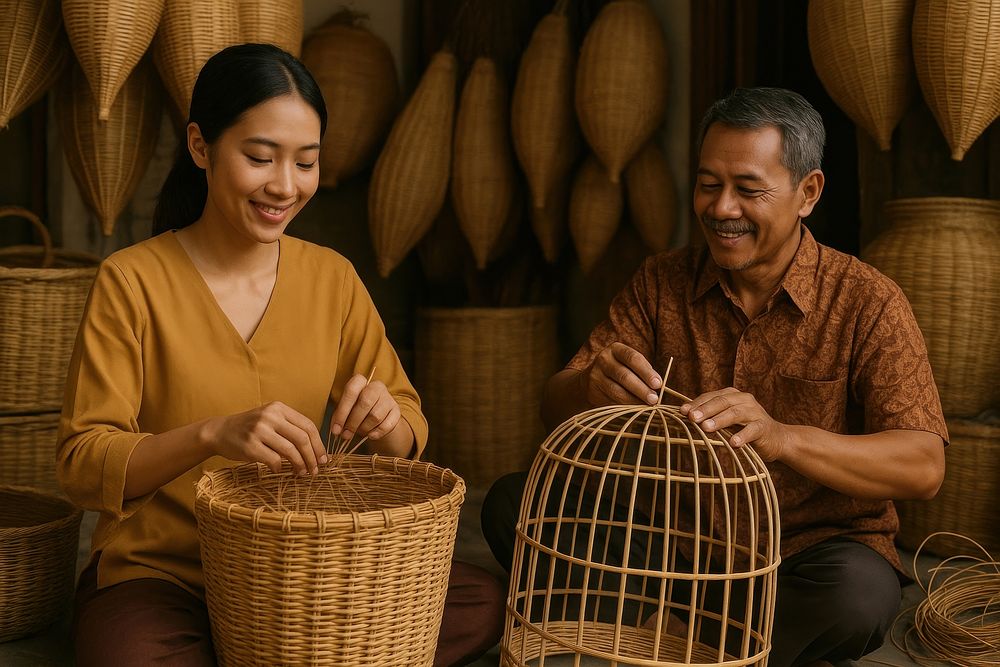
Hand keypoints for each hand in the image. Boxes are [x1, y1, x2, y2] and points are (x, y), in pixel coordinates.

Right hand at [207, 401, 325, 474]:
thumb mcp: (270, 420)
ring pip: (290, 451)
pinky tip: (280, 470)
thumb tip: (316, 450)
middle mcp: (270, 416)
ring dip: (300, 465)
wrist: (220, 431)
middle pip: (302, 438)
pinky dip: (280, 468)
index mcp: (279, 408)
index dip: (319, 444)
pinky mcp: (250, 445)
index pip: (308, 426)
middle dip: (312, 457)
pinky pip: (274, 460)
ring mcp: (259, 430)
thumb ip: (290, 429)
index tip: (323, 459)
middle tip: (315, 470)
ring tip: (302, 473)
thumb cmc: (250, 429)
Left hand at [329, 374, 400, 446]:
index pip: (351, 391)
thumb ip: (340, 417)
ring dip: (364, 428)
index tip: (336, 428)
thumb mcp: (346, 410)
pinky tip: (370, 435)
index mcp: (360, 382)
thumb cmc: (357, 410)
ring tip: (359, 433)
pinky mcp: (396, 411)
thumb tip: (336, 430)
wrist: (377, 416)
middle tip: (346, 435)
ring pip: (375, 416)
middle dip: (353, 422)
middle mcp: (376, 386)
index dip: (342, 411)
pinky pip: (387, 424)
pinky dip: (377, 433)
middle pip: (365, 403)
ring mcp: (388, 398)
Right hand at [582, 342, 661, 406]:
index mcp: (616, 349)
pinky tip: (634, 408)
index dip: (646, 372)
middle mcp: (604, 359)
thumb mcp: (630, 365)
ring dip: (634, 400)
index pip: (633, 358)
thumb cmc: (620, 371)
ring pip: (616, 390)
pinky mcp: (592, 390)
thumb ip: (643, 372)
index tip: (658, 384)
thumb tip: (659, 387)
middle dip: (641, 389)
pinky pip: (610, 400)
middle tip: (654, 399)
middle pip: (624, 375)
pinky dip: (624, 406)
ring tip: (646, 406)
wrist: (592, 379)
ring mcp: (596, 375)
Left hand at [680, 387, 788, 461]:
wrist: (775, 439)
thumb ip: (710, 418)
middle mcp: (743, 400)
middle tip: (691, 418)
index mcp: (732, 395)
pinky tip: (733, 443)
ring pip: (735, 413)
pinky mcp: (764, 426)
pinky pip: (752, 430)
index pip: (710, 397)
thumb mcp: (726, 421)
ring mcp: (755, 412)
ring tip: (706, 428)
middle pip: (721, 402)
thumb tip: (685, 418)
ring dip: (719, 420)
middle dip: (705, 410)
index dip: (696, 403)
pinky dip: (742, 436)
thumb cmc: (744, 429)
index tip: (682, 411)